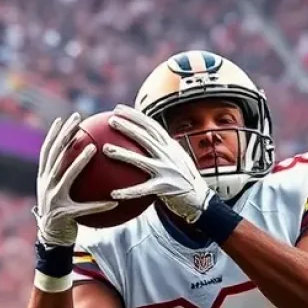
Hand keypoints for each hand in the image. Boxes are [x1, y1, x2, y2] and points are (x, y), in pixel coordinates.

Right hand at [34, 113, 117, 246]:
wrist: (52, 237)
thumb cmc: (62, 212)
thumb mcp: (62, 192)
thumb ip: (68, 177)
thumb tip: (87, 161)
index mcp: (45, 177)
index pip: (49, 150)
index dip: (54, 134)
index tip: (65, 119)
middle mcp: (47, 184)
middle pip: (55, 155)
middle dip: (64, 135)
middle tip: (77, 121)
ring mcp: (54, 198)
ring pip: (66, 175)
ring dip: (79, 161)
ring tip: (93, 148)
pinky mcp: (64, 213)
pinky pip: (85, 208)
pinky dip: (99, 205)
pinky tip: (114, 201)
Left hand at [104, 105, 213, 223]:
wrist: (201, 199)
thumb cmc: (184, 179)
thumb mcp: (176, 159)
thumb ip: (162, 149)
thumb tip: (142, 138)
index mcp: (171, 147)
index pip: (152, 126)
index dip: (135, 115)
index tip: (118, 108)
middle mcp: (169, 156)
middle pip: (146, 137)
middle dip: (128, 126)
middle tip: (110, 120)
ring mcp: (168, 171)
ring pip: (142, 160)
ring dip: (123, 153)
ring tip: (105, 149)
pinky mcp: (165, 188)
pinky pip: (143, 190)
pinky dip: (128, 192)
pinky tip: (113, 193)